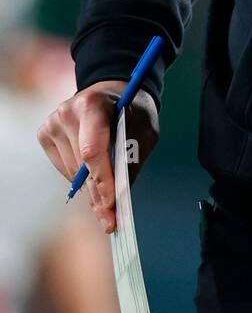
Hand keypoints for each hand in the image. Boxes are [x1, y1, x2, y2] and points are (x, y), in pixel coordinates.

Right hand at [36, 81, 159, 233]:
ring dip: (90, 189)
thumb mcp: (145, 131)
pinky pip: (63, 168)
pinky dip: (78, 178)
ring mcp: (52, 123)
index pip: (92, 150)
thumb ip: (132, 160)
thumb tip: (120, 198)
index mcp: (92, 105)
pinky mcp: (45, 133)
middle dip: (98, 195)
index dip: (102, 180)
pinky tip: (91, 173)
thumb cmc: (132, 111)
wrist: (110, 91)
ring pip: (72, 172)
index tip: (111, 204)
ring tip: (106, 199)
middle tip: (109, 221)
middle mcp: (66, 112)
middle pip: (81, 166)